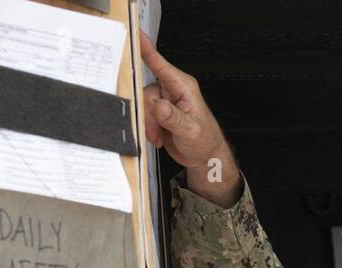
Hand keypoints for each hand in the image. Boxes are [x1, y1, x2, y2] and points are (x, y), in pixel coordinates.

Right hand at [138, 30, 241, 206]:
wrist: (205, 157)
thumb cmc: (205, 141)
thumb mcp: (190, 130)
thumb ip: (173, 117)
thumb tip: (159, 106)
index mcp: (183, 87)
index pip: (161, 65)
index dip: (147, 50)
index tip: (136, 35)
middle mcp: (173, 91)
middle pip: (146, 92)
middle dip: (148, 113)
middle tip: (155, 129)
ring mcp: (165, 102)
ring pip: (143, 106)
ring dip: (148, 123)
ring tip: (159, 136)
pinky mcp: (159, 113)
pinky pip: (143, 114)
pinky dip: (147, 128)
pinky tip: (158, 136)